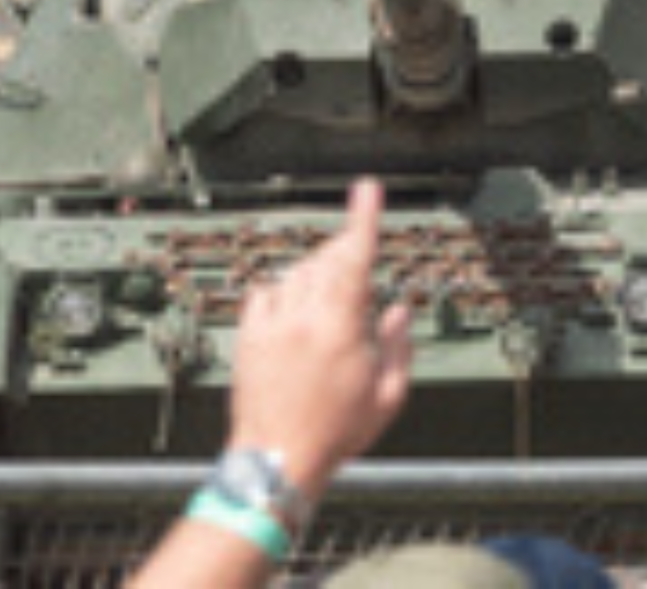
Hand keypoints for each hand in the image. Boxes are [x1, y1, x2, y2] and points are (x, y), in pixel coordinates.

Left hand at [227, 179, 412, 500]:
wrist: (277, 459)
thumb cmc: (336, 433)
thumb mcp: (387, 397)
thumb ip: (398, 346)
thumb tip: (397, 310)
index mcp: (342, 325)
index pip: (356, 257)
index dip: (364, 217)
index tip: (368, 188)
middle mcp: (304, 316)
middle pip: (326, 258)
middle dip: (345, 248)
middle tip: (358, 254)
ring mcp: (272, 324)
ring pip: (296, 273)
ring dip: (316, 271)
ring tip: (329, 300)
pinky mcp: (248, 337)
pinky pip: (264, 293)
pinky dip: (282, 291)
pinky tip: (292, 310)